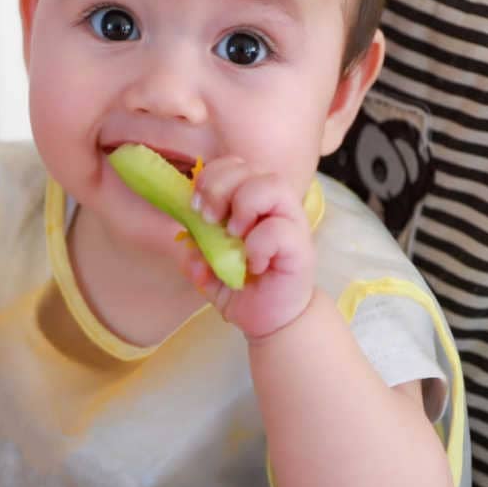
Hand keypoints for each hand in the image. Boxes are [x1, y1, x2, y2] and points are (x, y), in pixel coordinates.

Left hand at [180, 156, 315, 339]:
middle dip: (220, 187)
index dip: (211, 177)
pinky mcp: (301, 247)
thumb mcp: (208, 269)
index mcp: (251, 202)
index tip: (195, 207)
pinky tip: (253, 263)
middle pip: (249, 168)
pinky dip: (258, 243)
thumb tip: (187, 248)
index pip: (233, 166)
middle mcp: (273, 206)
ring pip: (272, 185)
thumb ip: (195, 253)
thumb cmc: (243, 287)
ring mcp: (290, 223)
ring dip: (244, 205)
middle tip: (209, 218)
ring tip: (234, 234)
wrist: (272, 320)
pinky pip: (279, 229)